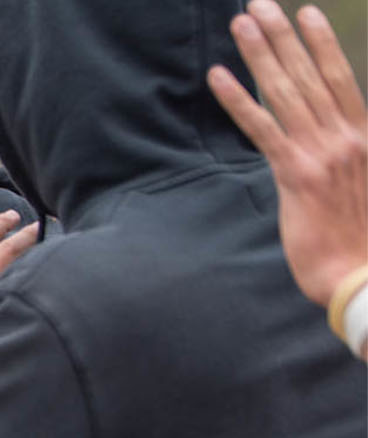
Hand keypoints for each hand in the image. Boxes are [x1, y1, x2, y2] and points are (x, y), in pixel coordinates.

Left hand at [208, 1, 366, 308]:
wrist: (362, 277)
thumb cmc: (362, 240)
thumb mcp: (364, 184)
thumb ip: (350, 156)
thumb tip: (337, 141)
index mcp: (364, 136)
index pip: (339, 78)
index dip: (322, 44)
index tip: (306, 13)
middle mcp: (345, 136)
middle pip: (309, 73)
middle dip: (282, 36)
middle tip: (259, 4)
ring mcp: (321, 152)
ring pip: (285, 91)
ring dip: (260, 54)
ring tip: (240, 22)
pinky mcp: (295, 174)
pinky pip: (262, 128)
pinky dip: (239, 100)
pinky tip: (218, 76)